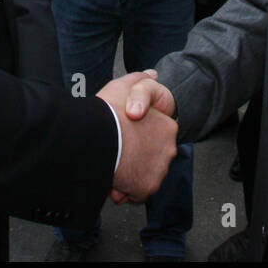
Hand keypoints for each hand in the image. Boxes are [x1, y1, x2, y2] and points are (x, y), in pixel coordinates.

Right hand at [98, 71, 177, 204]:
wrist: (98, 137)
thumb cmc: (109, 112)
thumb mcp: (123, 87)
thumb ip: (139, 80)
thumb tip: (153, 73)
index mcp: (168, 127)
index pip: (154, 137)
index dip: (136, 140)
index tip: (121, 139)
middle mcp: (169, 149)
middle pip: (150, 159)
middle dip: (134, 161)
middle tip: (115, 155)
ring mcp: (160, 170)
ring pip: (144, 177)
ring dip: (130, 176)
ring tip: (111, 166)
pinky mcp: (148, 188)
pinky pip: (137, 193)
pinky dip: (126, 190)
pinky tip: (113, 180)